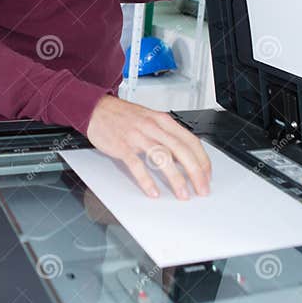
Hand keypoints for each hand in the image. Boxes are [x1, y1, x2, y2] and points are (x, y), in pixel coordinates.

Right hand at [87, 94, 211, 199]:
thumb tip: (183, 157)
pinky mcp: (122, 146)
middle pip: (181, 150)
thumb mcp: (150, 119)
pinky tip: (153, 191)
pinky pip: (137, 165)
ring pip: (162, 157)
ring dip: (176, 178)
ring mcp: (137, 136)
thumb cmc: (122, 116)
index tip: (207, 176)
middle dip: (195, 172)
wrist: (95, 108)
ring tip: (182, 194)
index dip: (202, 160)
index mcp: (162, 120)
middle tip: (201, 189)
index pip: (191, 141)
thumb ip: (167, 135)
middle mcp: (153, 127)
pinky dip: (147, 180)